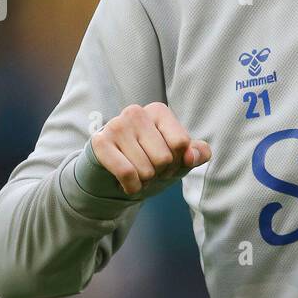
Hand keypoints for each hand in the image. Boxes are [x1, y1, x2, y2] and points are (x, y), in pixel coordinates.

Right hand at [91, 102, 211, 195]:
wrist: (112, 171)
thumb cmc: (149, 159)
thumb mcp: (179, 157)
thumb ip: (198, 153)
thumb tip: (191, 157)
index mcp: (158, 111)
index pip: (181, 143)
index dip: (178, 161)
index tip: (168, 161)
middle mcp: (136, 112)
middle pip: (164, 158)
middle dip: (160, 172)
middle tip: (149, 169)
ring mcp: (116, 126)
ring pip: (146, 170)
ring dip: (145, 181)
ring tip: (137, 173)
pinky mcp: (100, 143)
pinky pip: (127, 173)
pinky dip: (132, 187)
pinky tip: (128, 184)